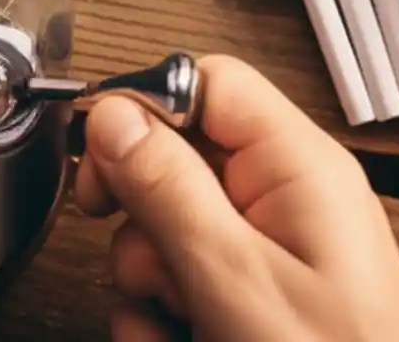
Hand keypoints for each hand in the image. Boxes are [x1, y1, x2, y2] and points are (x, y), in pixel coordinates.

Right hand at [74, 56, 398, 341]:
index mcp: (298, 168)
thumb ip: (169, 188)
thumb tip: (114, 115)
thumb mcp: (233, 277)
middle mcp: (285, 199)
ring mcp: (267, 252)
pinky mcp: (249, 297)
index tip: (100, 155)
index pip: (209, 83)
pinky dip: (162, 312)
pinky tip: (178, 339)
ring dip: (147, 274)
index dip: (146, 106)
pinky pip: (179, 277)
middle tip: (131, 246)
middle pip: (178, 155)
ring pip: (167, 224)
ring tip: (177, 319)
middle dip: (141, 209)